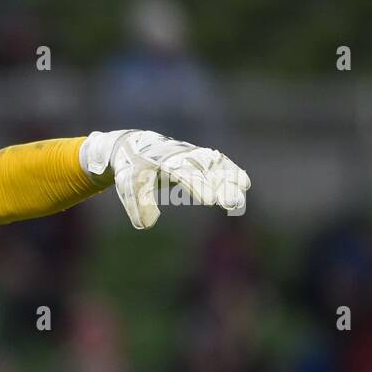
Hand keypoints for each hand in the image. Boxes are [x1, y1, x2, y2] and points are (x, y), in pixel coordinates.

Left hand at [80, 130, 250, 229]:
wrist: (134, 147)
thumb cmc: (131, 169)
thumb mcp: (128, 185)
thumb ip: (137, 203)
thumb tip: (147, 224)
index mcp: (163, 159)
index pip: (184, 173)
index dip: (198, 186)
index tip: (210, 200)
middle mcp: (182, 155)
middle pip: (206, 170)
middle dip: (220, 186)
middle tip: (233, 203)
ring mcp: (193, 155)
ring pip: (216, 167)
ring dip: (230, 180)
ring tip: (240, 197)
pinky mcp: (198, 159)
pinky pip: (218, 164)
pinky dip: (230, 172)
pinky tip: (244, 184)